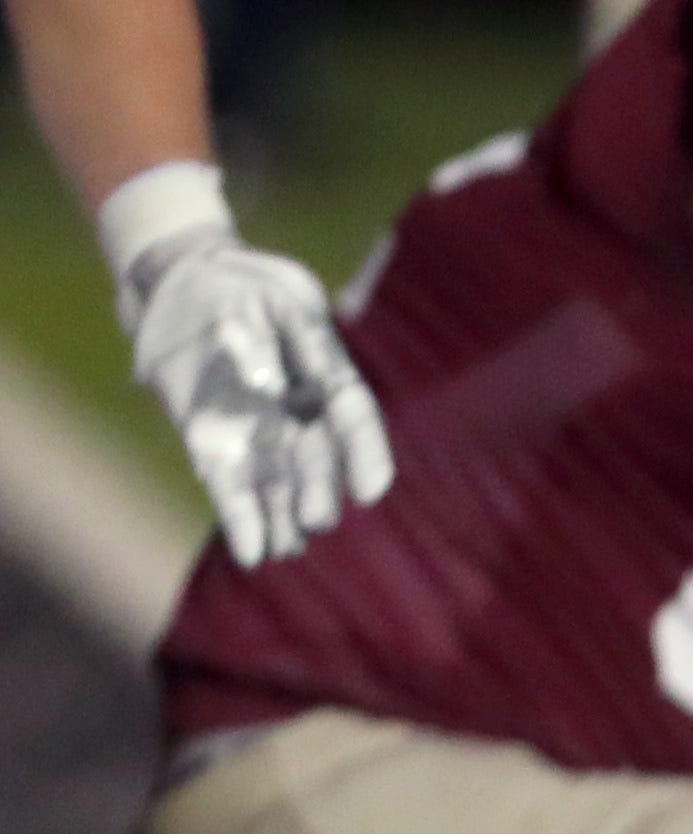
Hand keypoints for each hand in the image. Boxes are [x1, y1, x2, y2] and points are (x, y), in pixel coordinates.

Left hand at [106, 168, 392, 565]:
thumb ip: (269, 338)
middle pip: (315, 457)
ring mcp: (256, 428)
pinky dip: (242, 518)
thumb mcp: (262, 293)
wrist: (180, 281)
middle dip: (318, 491)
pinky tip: (253, 552)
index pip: (352, 416)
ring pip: (278, 480)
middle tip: (316, 521)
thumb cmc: (234, 282)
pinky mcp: (213, 441)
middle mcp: (297, 407)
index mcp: (322, 367)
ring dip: (283, 517)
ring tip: (286, 549)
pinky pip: (231, 484)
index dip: (366, 454)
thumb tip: (271, 388)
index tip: (371, 491)